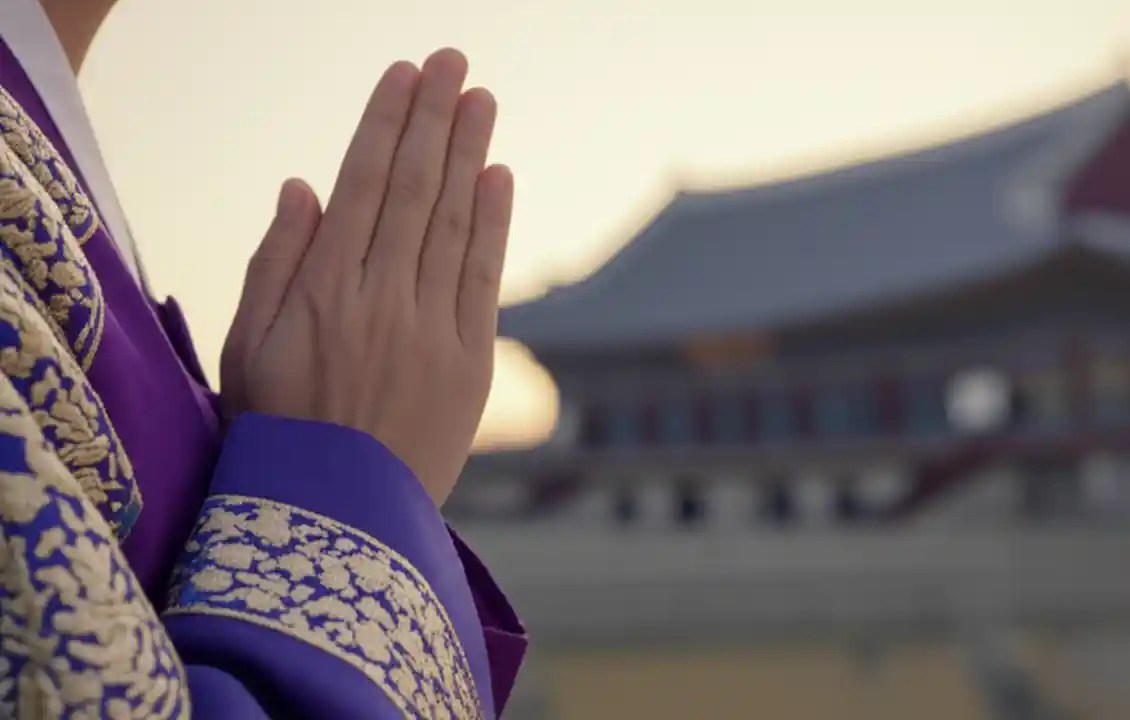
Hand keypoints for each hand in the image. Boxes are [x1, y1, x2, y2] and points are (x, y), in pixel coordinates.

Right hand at [220, 49, 512, 505]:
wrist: (338, 523)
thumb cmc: (277, 432)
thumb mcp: (244, 349)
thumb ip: (274, 261)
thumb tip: (306, 184)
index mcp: (322, 291)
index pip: (363, 185)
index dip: (387, 124)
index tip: (404, 74)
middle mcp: (382, 299)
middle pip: (415, 190)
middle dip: (435, 120)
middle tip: (453, 62)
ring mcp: (431, 329)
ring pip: (454, 223)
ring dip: (470, 156)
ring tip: (481, 100)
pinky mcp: (471, 363)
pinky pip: (485, 278)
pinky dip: (494, 225)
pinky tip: (500, 177)